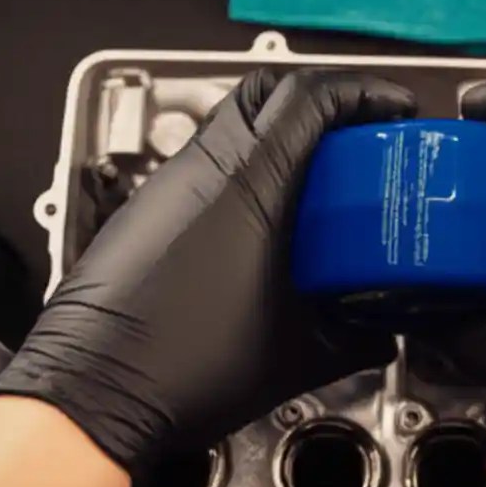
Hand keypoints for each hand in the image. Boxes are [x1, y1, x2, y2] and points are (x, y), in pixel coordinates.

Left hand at [0, 69, 414, 474]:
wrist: (91, 397)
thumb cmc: (179, 369)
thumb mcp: (296, 357)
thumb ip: (355, 341)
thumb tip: (383, 336)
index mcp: (249, 184)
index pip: (311, 97)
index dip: (364, 92)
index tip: (394, 110)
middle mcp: (202, 168)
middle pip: (266, 90)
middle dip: (322, 100)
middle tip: (358, 137)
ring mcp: (168, 187)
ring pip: (233, 125)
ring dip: (282, 136)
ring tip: (323, 182)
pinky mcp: (147, 213)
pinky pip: (206, 165)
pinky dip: (248, 172)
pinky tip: (271, 224)